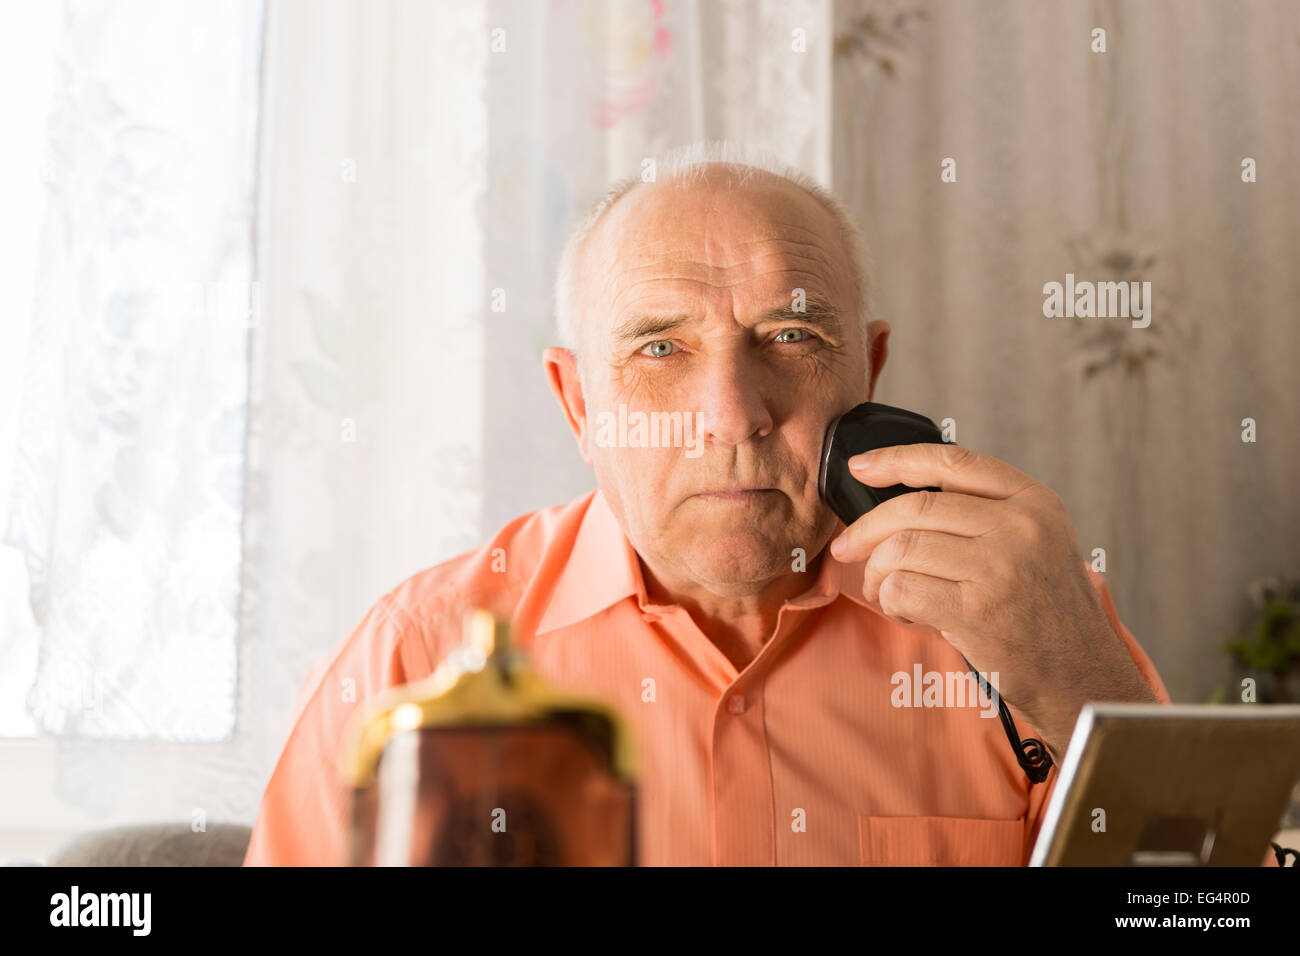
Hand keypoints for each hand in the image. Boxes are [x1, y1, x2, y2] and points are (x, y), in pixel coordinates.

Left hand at [828, 442, 1156, 759]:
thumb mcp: (1037, 542)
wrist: (1082, 676)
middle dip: (867, 529)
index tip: (860, 466)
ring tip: (884, 590)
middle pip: (915, 508)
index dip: (897, 459)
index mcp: (1033, 501)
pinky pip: (903, 589)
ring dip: (877, 573)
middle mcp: (1020, 527)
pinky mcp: (978, 611)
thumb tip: (898, 498)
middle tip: (847, 547)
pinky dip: (890, 601)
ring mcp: (1000, 567)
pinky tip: (906, 613)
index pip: (952, 462)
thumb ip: (984, 513)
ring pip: (902, 549)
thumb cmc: (1046, 612)